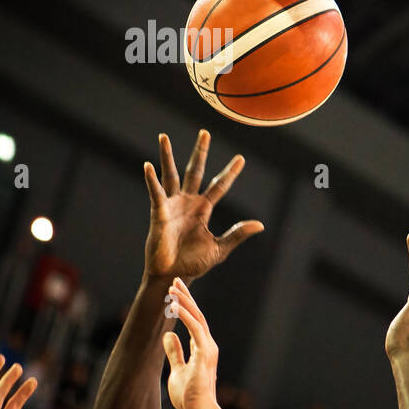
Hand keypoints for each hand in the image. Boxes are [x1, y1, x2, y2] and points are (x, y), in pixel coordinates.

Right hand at [143, 130, 263, 280]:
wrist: (173, 275)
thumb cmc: (193, 263)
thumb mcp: (220, 248)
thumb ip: (237, 234)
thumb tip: (260, 225)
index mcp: (203, 209)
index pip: (220, 185)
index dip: (230, 172)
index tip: (241, 158)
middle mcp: (187, 202)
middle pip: (194, 171)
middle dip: (199, 152)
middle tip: (205, 132)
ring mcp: (172, 205)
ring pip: (170, 175)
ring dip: (167, 156)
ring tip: (164, 136)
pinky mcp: (159, 212)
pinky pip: (156, 193)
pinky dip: (151, 180)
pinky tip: (148, 165)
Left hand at [163, 278, 221, 408]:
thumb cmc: (190, 396)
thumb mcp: (177, 370)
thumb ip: (175, 353)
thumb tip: (167, 336)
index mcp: (202, 348)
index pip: (193, 322)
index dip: (184, 306)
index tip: (175, 292)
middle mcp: (207, 345)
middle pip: (197, 315)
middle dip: (185, 297)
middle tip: (175, 281)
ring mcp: (208, 348)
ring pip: (197, 318)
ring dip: (184, 302)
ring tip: (173, 288)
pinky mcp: (205, 353)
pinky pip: (195, 328)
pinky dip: (185, 315)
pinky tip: (175, 306)